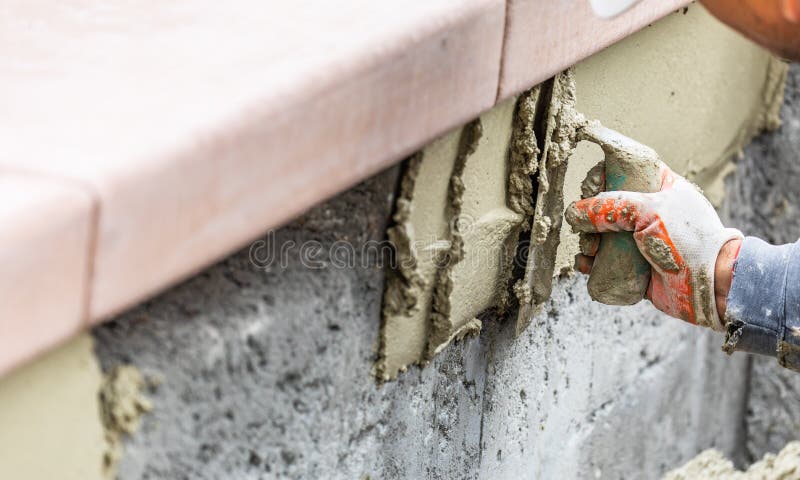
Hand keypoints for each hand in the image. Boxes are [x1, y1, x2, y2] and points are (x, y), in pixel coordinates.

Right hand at [565, 164, 742, 330]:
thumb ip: (610, 206)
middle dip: (589, 215)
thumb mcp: (650, 211)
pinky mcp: (634, 266)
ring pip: (601, 235)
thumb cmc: (690, 241)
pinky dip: (590, 263)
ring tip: (589, 250)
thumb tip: (574, 213)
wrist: (710, 285)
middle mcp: (648, 212)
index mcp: (660, 188)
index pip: (624, 172)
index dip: (602, 177)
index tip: (589, 188)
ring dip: (587, 240)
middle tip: (586, 225)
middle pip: (606, 205)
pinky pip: (604, 261)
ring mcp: (640, 240)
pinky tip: (585, 265)